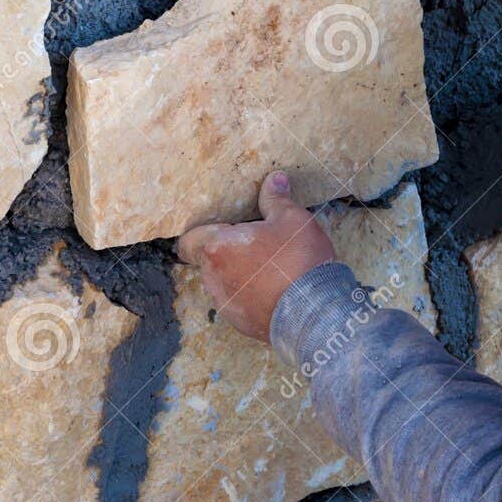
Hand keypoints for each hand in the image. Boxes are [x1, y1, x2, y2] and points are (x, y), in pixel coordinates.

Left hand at [176, 172, 336, 342]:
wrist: (313, 311)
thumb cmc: (298, 259)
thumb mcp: (292, 219)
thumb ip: (276, 199)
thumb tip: (275, 179)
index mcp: (217, 247)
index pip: (188, 241)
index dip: (200, 235)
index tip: (220, 231)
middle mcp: (212, 277)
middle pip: (208, 261)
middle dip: (226, 253)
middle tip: (254, 247)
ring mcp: (225, 303)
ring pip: (222, 283)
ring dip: (237, 275)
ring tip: (268, 270)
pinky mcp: (239, 322)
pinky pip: (237, 304)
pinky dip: (249, 297)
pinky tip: (274, 292)